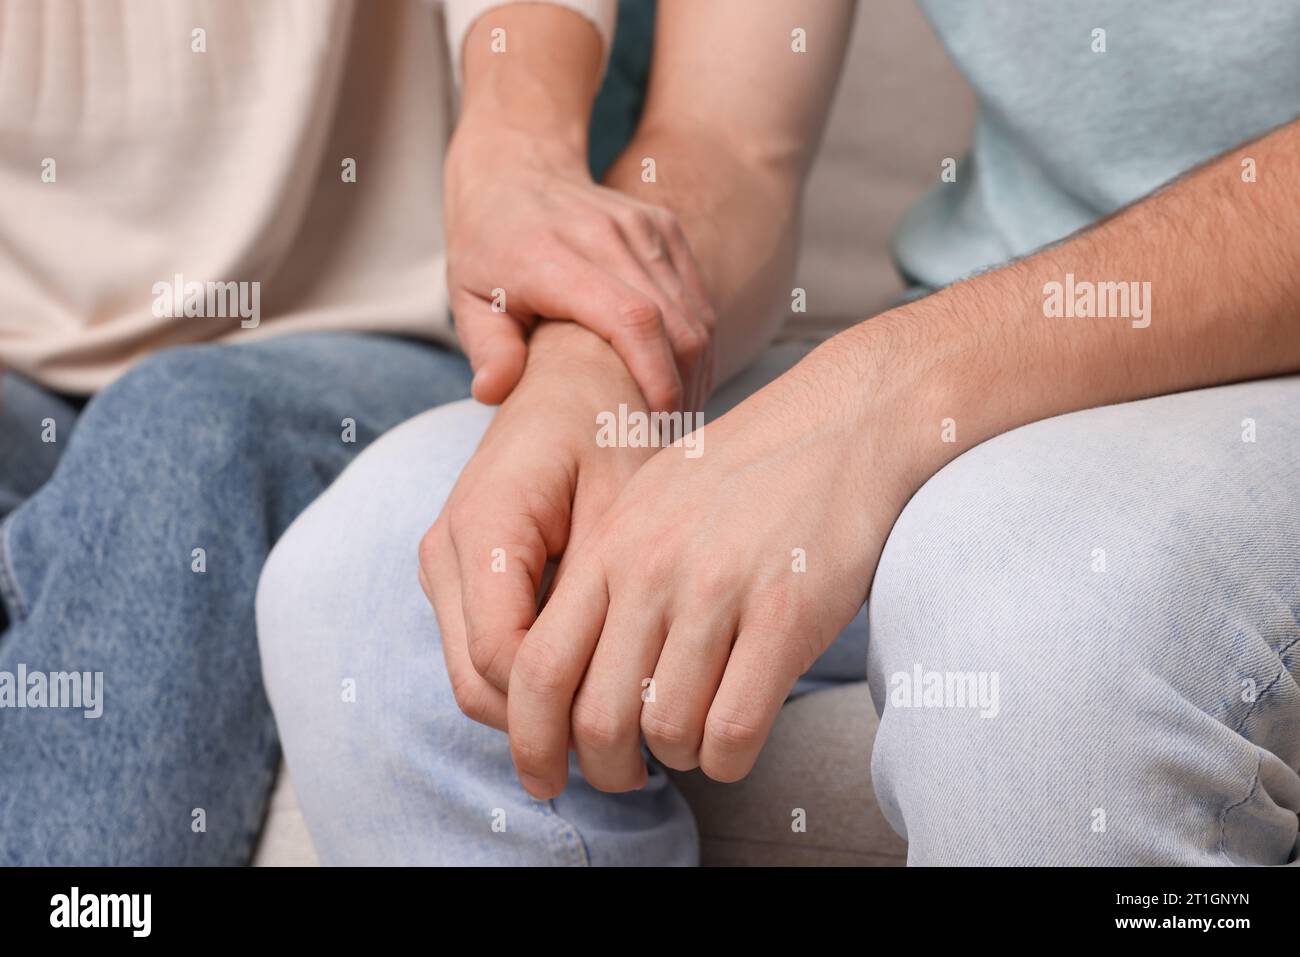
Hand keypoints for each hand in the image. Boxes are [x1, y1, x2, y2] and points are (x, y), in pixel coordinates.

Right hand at [419, 322, 654, 726]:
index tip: (631, 740)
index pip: (502, 655)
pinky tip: (588, 696)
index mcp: (484, 525)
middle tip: (626, 770)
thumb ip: (605, 587)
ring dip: (534, 715)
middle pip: (476, 681)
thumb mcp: (625, 499)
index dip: (559, 712)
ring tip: (614, 741)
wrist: (573, 380)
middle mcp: (446, 550)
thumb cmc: (609, 426)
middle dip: (544, 730)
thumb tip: (618, 686)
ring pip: (472, 678)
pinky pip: (479, 654)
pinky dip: (527, 686)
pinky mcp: (458, 578)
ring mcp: (444, 566)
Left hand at [445, 122, 714, 413]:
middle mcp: (608, 236)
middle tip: (666, 432)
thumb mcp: (467, 298)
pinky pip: (697, 296)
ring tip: (677, 412)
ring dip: (696, 369)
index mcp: (556, 257)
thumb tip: (493, 394)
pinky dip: (698, 342)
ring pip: (696, 312)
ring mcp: (644, 228)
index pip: (631, 319)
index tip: (658, 417)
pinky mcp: (665, 228)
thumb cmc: (488, 246)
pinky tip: (681, 377)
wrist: (516, 168)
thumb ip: (487, 348)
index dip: (656, 374)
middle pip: (676, 322)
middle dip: (682, 385)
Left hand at [502, 332, 920, 795]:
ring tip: (696, 738)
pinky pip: (734, 728)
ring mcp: (717, 589)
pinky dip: (729, 757)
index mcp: (609, 547)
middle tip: (628, 776)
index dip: (529, 740)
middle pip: (595, 718)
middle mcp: (650, 570)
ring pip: (666, 731)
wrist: (844, 422)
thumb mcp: (652, 504)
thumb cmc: (747, 473)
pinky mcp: (784, 612)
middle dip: (607, 770)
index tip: (543, 775)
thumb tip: (571, 672)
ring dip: (679, 758)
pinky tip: (737, 740)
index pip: (536, 667)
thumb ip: (608, 578)